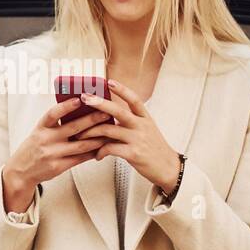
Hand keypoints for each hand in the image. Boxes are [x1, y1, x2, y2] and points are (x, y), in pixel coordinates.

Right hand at [1, 99, 111, 211]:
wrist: (21, 171)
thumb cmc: (34, 147)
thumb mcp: (39, 132)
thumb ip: (55, 124)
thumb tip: (79, 109)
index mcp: (40, 128)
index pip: (52, 114)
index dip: (66, 106)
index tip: (79, 99)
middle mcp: (45, 140)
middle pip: (73, 128)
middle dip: (92, 120)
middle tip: (106, 112)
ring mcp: (52, 154)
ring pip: (81, 145)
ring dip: (97, 138)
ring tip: (110, 131)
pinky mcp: (58, 167)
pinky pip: (79, 159)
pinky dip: (92, 152)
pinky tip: (102, 147)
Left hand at [74, 79, 182, 195]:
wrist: (168, 168)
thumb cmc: (154, 149)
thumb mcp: (147, 130)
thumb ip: (131, 122)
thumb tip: (110, 115)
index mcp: (145, 118)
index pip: (134, 99)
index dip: (122, 90)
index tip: (109, 81)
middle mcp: (142, 126)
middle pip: (119, 111)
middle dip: (100, 103)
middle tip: (85, 98)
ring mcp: (138, 139)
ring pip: (109, 130)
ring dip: (91, 132)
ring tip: (81, 135)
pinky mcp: (133, 154)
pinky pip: (110, 149)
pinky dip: (100, 151)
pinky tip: (97, 155)